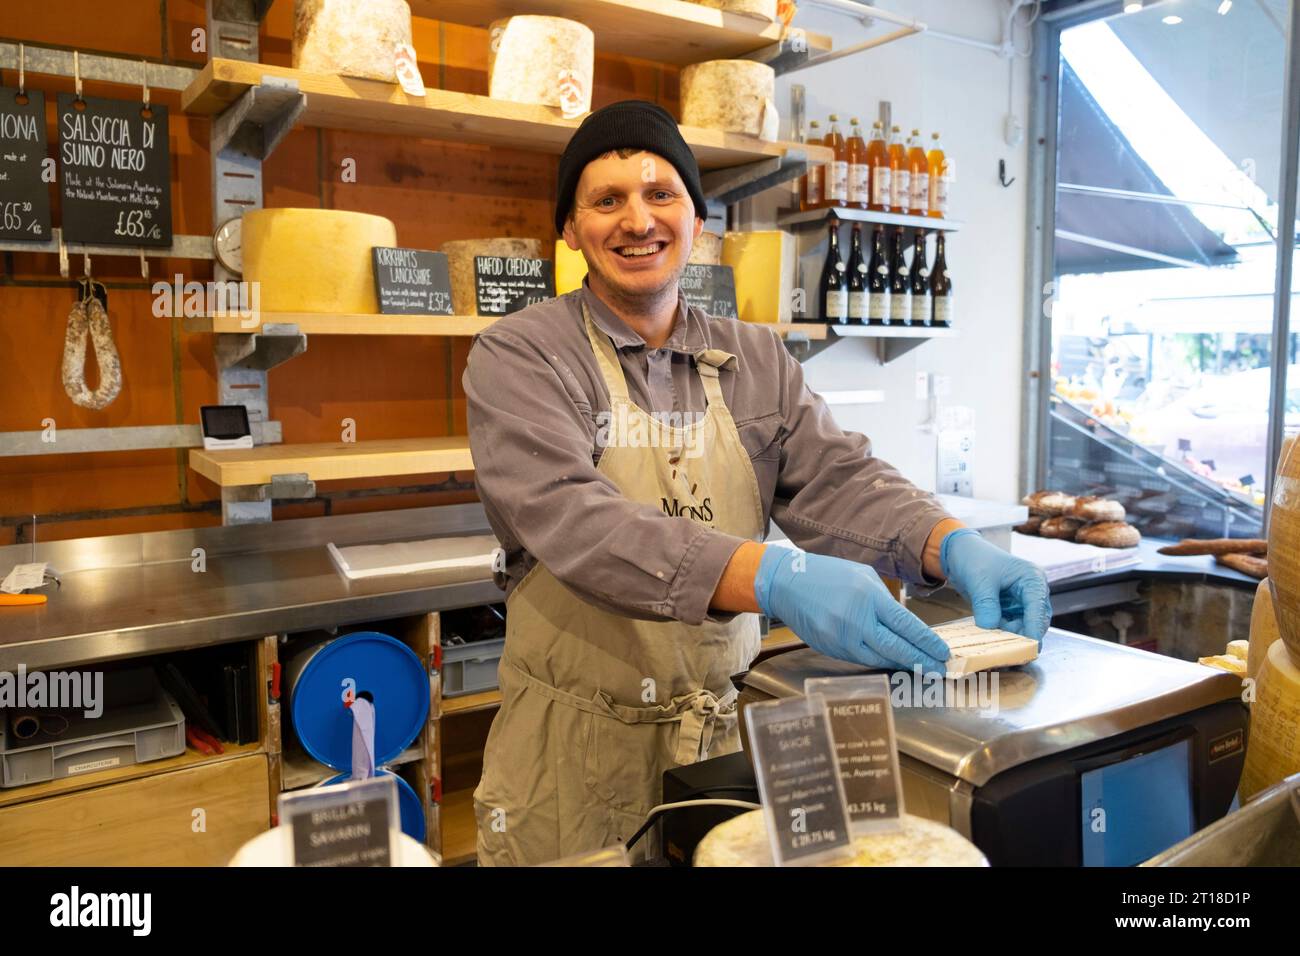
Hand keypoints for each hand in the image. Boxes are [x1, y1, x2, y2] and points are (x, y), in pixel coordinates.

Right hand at [753, 547, 949, 672]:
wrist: (786, 584)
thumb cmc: (827, 575)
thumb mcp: (863, 576)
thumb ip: (884, 601)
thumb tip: (904, 624)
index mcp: (868, 598)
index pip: (906, 625)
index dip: (927, 642)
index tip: (943, 652)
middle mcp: (856, 621)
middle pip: (896, 648)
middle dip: (921, 660)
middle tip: (941, 670)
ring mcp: (841, 638)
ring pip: (879, 658)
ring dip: (902, 664)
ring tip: (921, 668)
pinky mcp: (830, 648)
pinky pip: (861, 659)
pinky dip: (879, 661)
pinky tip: (893, 662)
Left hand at [940, 528, 1051, 642]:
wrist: (959, 554)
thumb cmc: (974, 558)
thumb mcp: (979, 580)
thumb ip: (986, 604)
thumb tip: (990, 629)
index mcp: (1032, 579)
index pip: (1038, 608)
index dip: (1034, 629)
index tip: (1028, 647)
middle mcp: (1032, 593)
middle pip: (1035, 623)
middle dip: (1023, 639)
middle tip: (1009, 655)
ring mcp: (1021, 604)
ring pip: (1023, 629)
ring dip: (1011, 640)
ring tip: (995, 651)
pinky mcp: (1010, 612)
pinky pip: (1010, 629)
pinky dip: (1002, 637)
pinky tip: (990, 644)